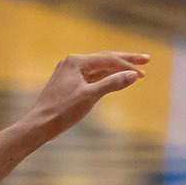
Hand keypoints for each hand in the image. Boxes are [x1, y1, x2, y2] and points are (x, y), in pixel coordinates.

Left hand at [24, 52, 147, 138]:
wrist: (40, 125)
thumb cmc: (63, 110)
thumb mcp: (90, 96)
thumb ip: (113, 83)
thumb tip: (133, 75)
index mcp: (76, 61)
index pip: (108, 60)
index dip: (128, 65)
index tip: (144, 71)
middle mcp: (72, 63)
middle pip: (105, 60)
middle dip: (126, 61)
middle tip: (146, 60)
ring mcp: (70, 73)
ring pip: (99, 69)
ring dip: (117, 71)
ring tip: (135, 71)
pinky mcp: (70, 84)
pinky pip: (92, 77)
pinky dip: (106, 79)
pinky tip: (116, 80)